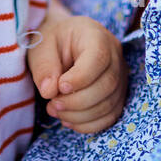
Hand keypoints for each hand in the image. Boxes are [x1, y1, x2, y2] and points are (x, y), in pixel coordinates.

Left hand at [28, 13, 127, 133]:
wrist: (63, 42)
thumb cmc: (53, 41)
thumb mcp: (40, 47)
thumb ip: (44, 66)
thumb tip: (50, 92)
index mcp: (95, 35)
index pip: (99, 58)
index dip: (81, 78)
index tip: (60, 87)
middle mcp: (114, 54)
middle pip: (107, 84)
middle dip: (77, 102)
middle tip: (52, 104)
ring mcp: (120, 75)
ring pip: (109, 104)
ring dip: (80, 115)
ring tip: (55, 110)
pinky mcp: (118, 94)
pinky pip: (110, 116)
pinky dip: (89, 124)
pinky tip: (68, 120)